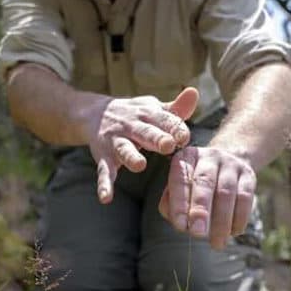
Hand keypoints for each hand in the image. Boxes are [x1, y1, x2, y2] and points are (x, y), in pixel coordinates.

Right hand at [88, 87, 198, 203]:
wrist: (95, 114)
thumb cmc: (135, 114)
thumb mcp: (154, 109)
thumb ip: (175, 109)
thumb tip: (195, 92)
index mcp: (147, 114)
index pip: (163, 120)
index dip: (174, 128)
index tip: (185, 136)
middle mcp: (131, 126)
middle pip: (145, 132)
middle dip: (156, 138)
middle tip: (168, 145)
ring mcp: (116, 142)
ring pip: (124, 150)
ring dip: (131, 157)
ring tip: (139, 165)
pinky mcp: (104, 157)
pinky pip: (104, 171)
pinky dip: (104, 185)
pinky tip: (106, 198)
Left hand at [158, 145, 256, 249]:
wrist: (227, 163)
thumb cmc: (194, 184)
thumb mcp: (179, 188)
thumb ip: (172, 205)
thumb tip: (180, 223)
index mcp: (186, 158)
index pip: (180, 179)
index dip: (179, 203)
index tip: (181, 226)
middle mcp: (208, 157)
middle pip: (205, 182)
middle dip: (201, 210)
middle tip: (198, 233)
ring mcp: (230, 164)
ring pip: (226, 192)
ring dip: (221, 221)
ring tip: (217, 243)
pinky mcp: (248, 175)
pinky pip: (245, 198)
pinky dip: (239, 218)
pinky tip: (233, 233)